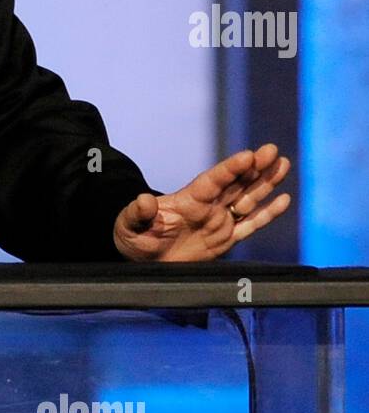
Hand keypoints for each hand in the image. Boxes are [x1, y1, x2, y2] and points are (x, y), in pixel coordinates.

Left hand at [114, 143, 290, 261]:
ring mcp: (219, 221)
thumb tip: (144, 201)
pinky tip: (283, 199)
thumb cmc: (134, 238)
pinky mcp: (225, 240)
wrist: (142, 261)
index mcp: (188, 199)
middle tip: (273, 151)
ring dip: (265, 183)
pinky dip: (267, 214)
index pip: (213, 180)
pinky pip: (250, 226)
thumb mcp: (129, 225)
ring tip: (283, 165)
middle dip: (255, 168)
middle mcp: (208, 206)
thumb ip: (138, 213)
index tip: (248, 155)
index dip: (231, 168)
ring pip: (247, 199)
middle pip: (236, 184)